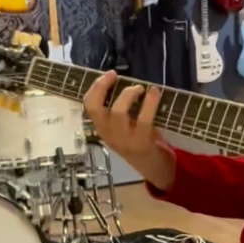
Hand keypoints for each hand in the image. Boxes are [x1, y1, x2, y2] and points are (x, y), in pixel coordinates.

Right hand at [84, 71, 174, 188]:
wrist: (154, 167)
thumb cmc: (139, 141)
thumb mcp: (123, 127)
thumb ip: (120, 109)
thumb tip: (125, 82)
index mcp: (102, 128)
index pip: (89, 106)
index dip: (96, 88)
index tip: (109, 75)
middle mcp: (108, 134)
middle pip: (96, 109)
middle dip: (102, 88)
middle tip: (115, 75)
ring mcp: (124, 140)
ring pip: (118, 113)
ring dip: (128, 95)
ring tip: (139, 88)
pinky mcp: (141, 143)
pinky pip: (144, 120)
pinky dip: (149, 103)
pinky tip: (154, 93)